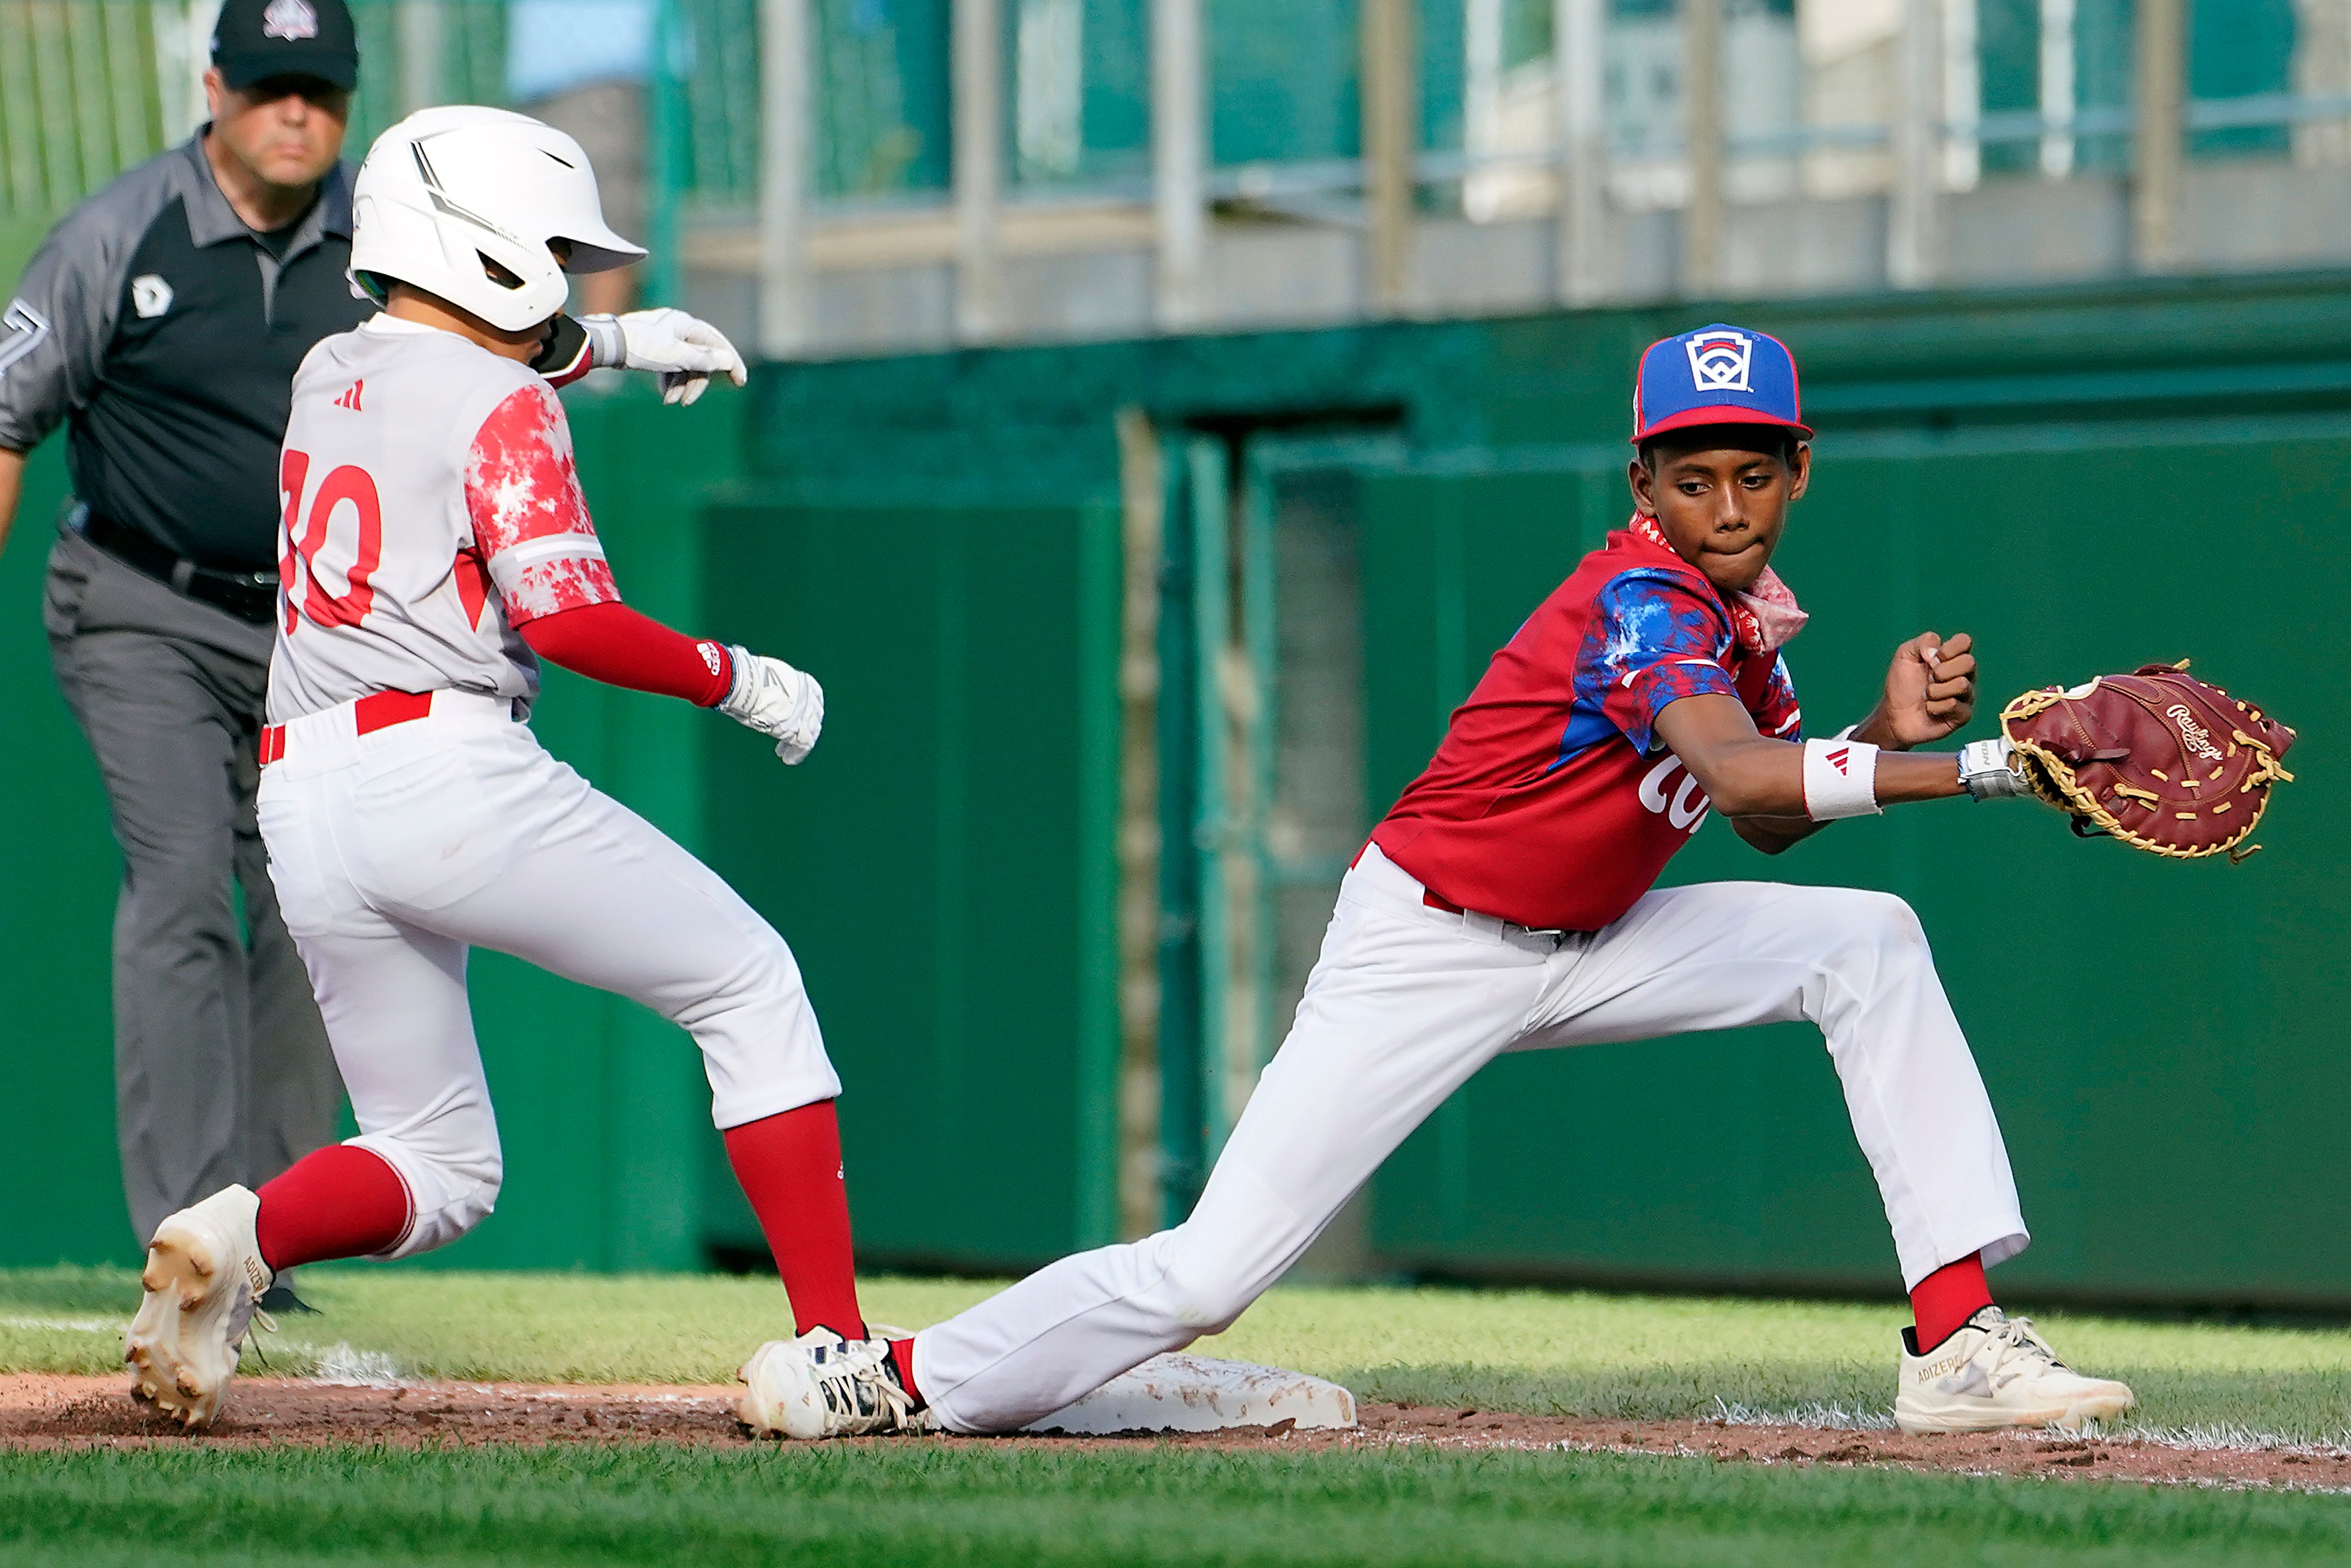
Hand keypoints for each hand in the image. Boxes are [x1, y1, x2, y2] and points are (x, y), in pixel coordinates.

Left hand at [606, 308, 748, 404]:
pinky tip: (663, 395)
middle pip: (700, 359)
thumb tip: (727, 360)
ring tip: (669, 401)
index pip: (718, 343)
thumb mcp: (677, 356)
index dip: (732, 363)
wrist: (608, 345)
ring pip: (685, 366)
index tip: (740, 382)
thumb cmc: (642, 347)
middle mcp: (678, 329)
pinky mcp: (655, 349)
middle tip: (687, 402)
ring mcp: (666, 339)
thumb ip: (704, 359)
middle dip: (694, 383)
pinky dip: (670, 381)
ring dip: (680, 386)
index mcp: (686, 324)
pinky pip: (671, 367)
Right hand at [718, 646, 823, 763]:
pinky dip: (796, 754)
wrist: (745, 685)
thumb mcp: (765, 674)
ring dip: (798, 743)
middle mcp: (807, 697)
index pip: (815, 695)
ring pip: (810, 732)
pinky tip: (787, 759)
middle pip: (814, 716)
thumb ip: (768, 681)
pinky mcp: (798, 729)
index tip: (800, 715)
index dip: (809, 707)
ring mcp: (804, 713)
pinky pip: (803, 745)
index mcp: (802, 681)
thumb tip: (746, 669)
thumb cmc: (746, 677)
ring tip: (785, 752)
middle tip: (793, 738)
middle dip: (805, 727)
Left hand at [1864, 631, 1976, 748]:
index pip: (1964, 641)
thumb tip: (1937, 651)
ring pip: (1962, 684)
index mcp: (1952, 657)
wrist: (1895, 715)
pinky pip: (1954, 705)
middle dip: (1941, 671)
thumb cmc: (1902, 685)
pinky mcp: (1963, 714)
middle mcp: (1963, 674)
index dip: (1948, 648)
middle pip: (1969, 662)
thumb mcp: (1904, 656)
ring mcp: (1965, 694)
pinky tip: (1930, 709)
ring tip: (1927, 696)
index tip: (1930, 659)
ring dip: (1936, 690)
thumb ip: (1922, 642)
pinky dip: (1935, 707)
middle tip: (1929, 679)